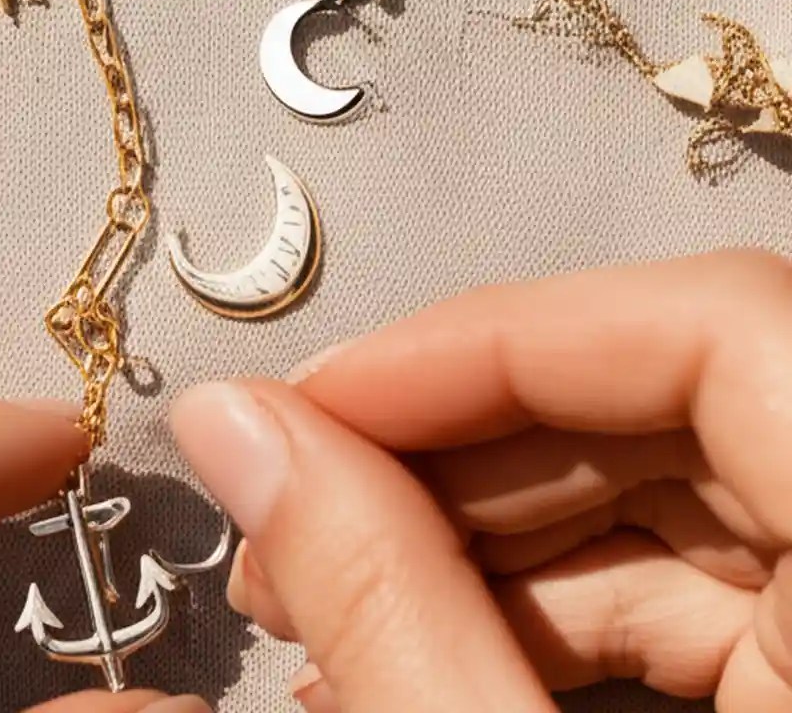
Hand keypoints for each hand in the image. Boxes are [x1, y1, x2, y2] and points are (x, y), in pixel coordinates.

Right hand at [170, 249, 791, 711]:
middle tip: (292, 494)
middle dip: (448, 445)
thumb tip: (241, 436)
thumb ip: (384, 607)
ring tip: (317, 584)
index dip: (498, 340)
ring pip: (667, 492)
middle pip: (677, 400)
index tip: (328, 396)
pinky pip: (687, 586)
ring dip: (468, 530)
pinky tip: (403, 635)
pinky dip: (532, 601)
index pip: (728, 334)